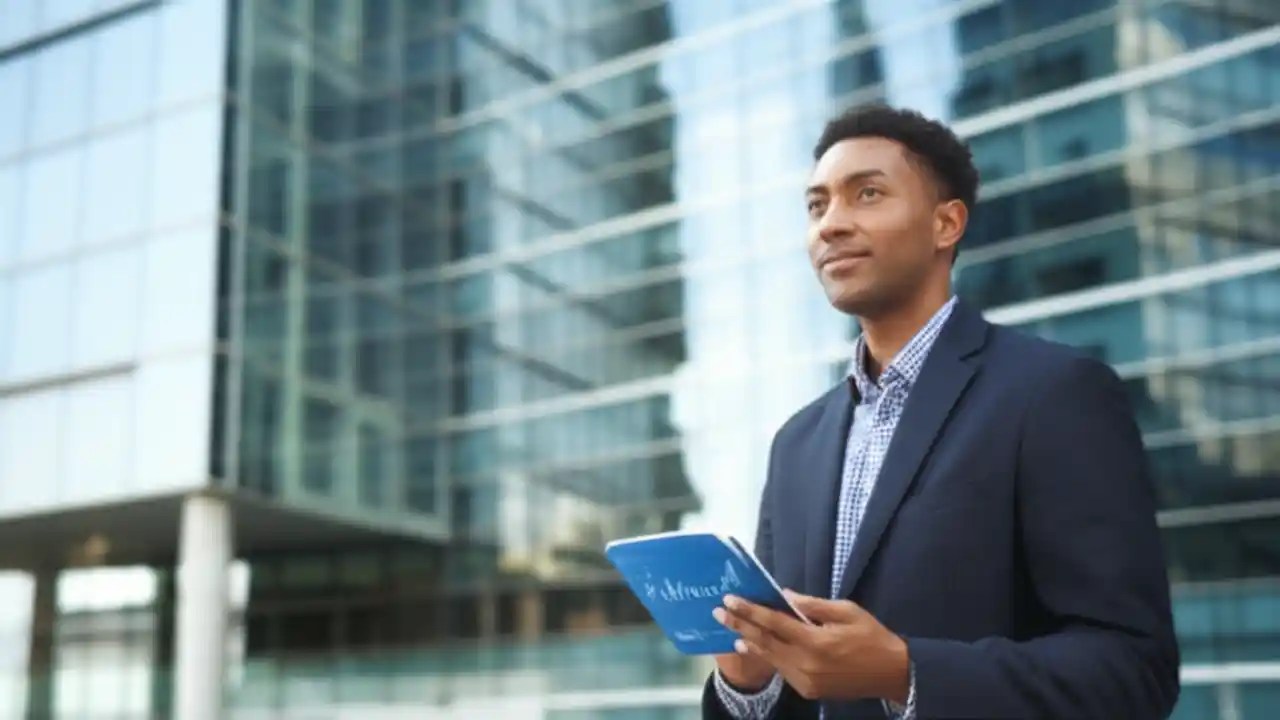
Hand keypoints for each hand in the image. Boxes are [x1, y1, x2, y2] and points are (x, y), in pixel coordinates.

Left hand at [714, 590, 910, 702]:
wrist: (891, 673)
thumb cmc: (871, 636)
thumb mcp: (846, 611)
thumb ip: (813, 605)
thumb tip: (785, 595)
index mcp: (816, 641)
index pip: (773, 622)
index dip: (749, 610)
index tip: (730, 600)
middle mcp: (806, 663)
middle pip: (764, 641)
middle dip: (740, 625)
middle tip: (718, 612)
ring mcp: (806, 680)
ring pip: (771, 658)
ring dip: (750, 641)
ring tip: (731, 629)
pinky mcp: (809, 690)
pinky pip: (783, 670)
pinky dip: (768, 656)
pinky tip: (756, 645)